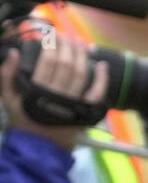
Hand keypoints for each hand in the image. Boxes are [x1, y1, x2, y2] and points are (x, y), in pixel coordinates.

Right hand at [0, 30, 108, 150]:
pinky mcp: (85, 112)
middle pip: (66, 64)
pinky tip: (102, 66)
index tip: (51, 35)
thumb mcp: (9, 98)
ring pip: (81, 74)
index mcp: (37, 89)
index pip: (47, 61)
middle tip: (67, 36)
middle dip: (68, 46)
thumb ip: (7, 75)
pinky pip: (97, 93)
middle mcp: (57, 94)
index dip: (51, 45)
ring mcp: (73, 103)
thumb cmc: (24, 120)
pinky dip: (102, 79)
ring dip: (83, 56)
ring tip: (81, 44)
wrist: (41, 147)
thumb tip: (13, 52)